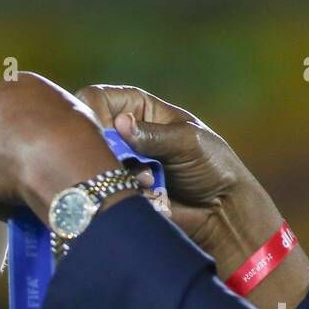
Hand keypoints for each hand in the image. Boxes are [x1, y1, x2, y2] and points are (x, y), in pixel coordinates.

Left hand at [0, 73, 132, 225]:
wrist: (60, 157)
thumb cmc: (75, 131)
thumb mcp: (65, 105)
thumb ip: (43, 111)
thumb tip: (43, 127)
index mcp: (14, 84)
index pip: (6, 103)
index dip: (15, 126)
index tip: (26, 141)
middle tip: (18, 162)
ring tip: (15, 180)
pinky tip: (9, 191)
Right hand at [75, 84, 308, 308]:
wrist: (221, 210)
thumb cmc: (212, 166)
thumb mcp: (187, 142)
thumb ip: (153, 135)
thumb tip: (120, 124)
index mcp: (138, 110)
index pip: (96, 98)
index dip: (92, 112)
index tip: (105, 133)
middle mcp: (123, 135)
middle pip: (87, 134)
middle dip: (105, 150)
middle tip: (124, 162)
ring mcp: (119, 166)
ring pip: (93, 166)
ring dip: (118, 174)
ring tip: (149, 180)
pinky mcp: (120, 193)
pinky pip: (106, 192)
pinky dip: (125, 193)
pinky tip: (151, 195)